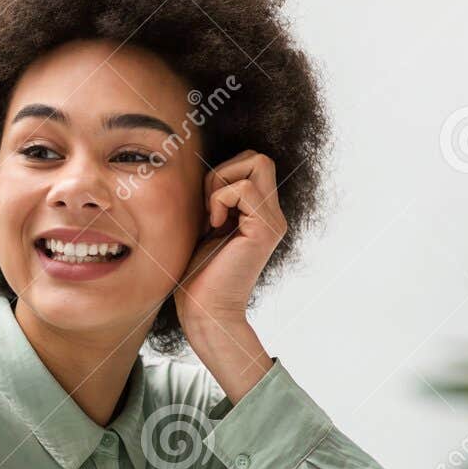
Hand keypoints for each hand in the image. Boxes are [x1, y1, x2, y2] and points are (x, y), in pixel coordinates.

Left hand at [174, 150, 287, 330]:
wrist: (203, 310)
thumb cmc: (195, 275)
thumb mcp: (202, 227)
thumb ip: (212, 201)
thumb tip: (203, 172)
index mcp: (257, 214)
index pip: (251, 164)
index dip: (223, 173)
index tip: (204, 207)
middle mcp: (270, 215)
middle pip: (259, 158)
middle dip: (224, 171)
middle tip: (207, 206)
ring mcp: (271, 222)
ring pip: (257, 163)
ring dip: (220, 183)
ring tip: (210, 217)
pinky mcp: (264, 230)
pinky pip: (244, 189)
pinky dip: (220, 200)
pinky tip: (213, 227)